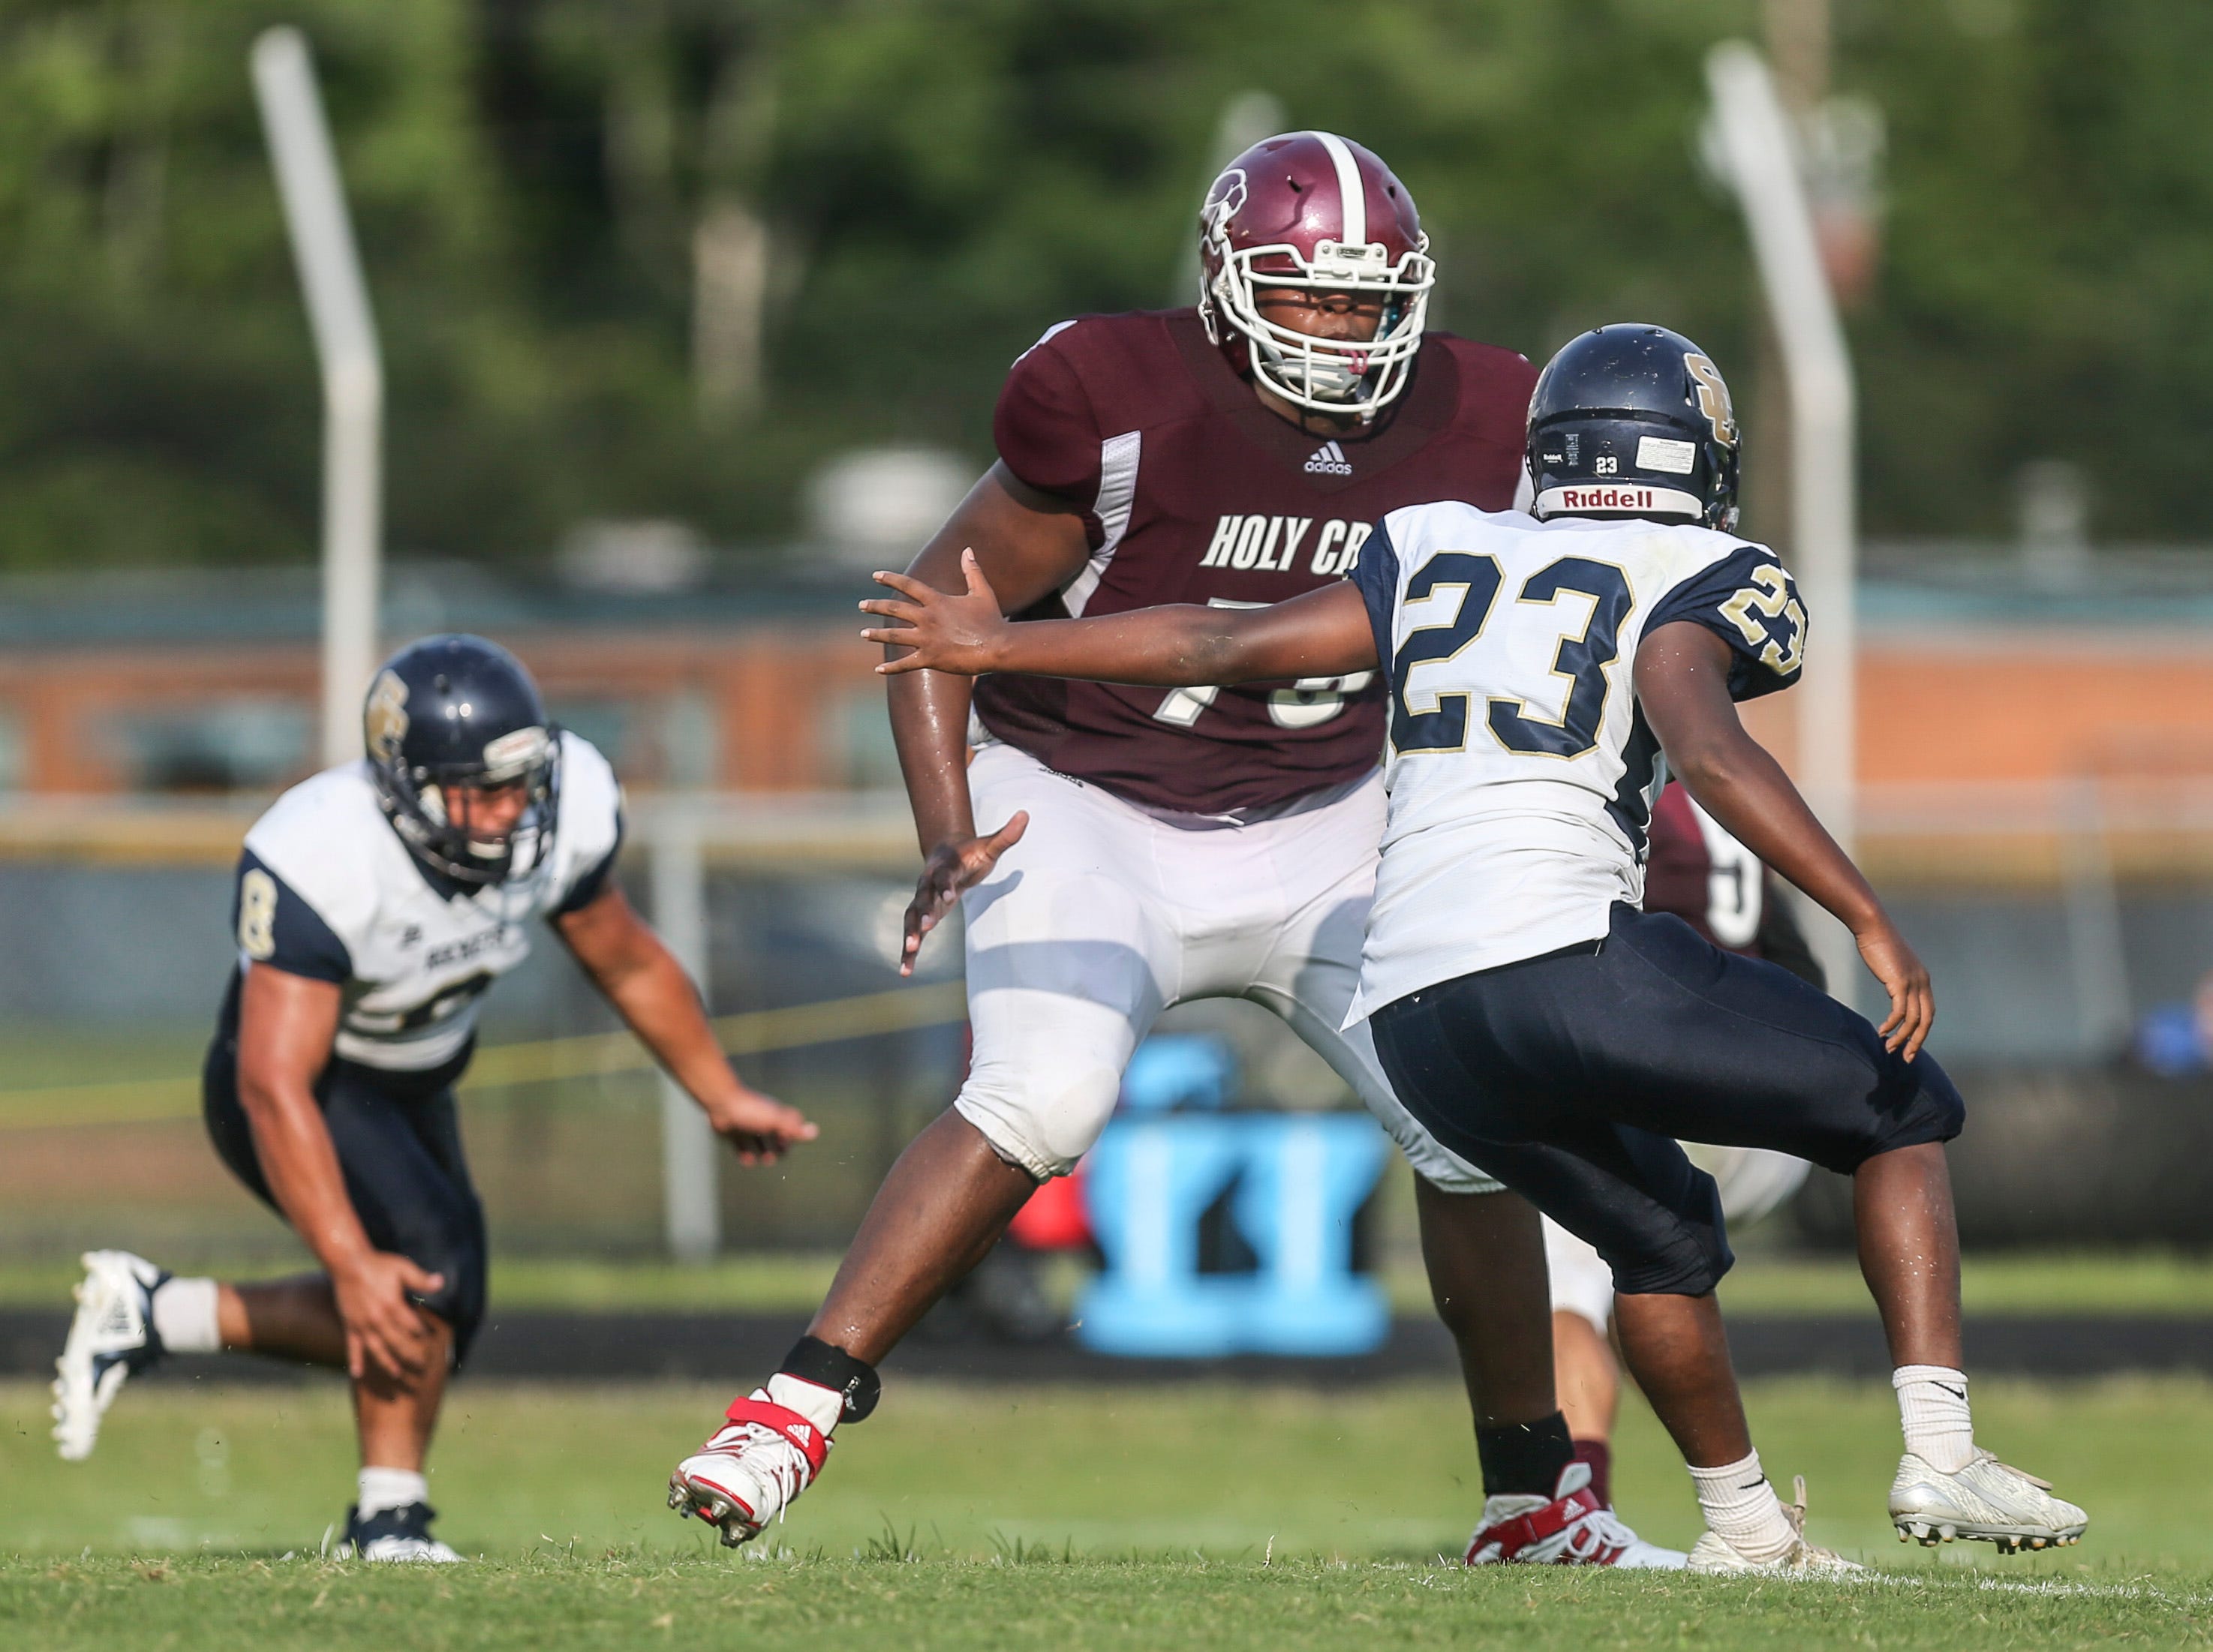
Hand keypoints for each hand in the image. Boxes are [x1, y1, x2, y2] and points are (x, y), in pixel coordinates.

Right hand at [331, 1250, 444, 1382]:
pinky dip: (355, 1360)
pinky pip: (352, 1347)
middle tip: (423, 1365)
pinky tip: (358, 1374)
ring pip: (377, 1349)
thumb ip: (421, 1279)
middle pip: (397, 1342)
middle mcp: (378, 1320)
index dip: (423, 1333)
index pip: (413, 1325)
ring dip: (388, 1363)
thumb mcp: (403, 1268)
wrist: (348, 1263)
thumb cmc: (378, 1265)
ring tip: (398, 1374)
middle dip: (411, 1354)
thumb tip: (442, 1282)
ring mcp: (362, 1325)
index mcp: (393, 1306)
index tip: (433, 1340)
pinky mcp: (350, 1325)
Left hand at [701, 1085, 818, 1164]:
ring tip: (765, 1160)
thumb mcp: (774, 1121)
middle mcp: (762, 1119)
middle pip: (775, 1134)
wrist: (721, 1103)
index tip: (790, 1142)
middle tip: (777, 1156)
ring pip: (758, 1140)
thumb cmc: (751, 1111)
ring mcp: (747, 1125)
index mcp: (775, 1115)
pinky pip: (741, 1145)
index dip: (794, 1134)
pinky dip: (745, 1154)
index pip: (791, 1123)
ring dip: (763, 1151)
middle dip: (779, 1146)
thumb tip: (815, 1132)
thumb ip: (794, 1128)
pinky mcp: (733, 1132)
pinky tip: (748, 1160)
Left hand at [861, 549, 1008, 675]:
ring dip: (876, 634)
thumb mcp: (982, 591)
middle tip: (861, 606)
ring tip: (863, 633)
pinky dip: (892, 668)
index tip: (875, 576)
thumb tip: (967, 550)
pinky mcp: (930, 659)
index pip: (908, 585)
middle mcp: (927, 618)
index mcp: (937, 601)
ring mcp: (926, 639)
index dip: (890, 579)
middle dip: (875, 606)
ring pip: (894, 636)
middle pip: (894, 609)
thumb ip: (972, 571)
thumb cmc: (991, 620)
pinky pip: (905, 664)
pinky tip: (879, 670)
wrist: (997, 647)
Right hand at [899, 813, 1028, 976]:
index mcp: (945, 866)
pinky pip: (913, 933)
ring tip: (908, 954)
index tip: (950, 898)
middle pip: (923, 898)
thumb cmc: (972, 852)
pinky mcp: (922, 915)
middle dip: (924, 912)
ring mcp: (923, 899)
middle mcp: (929, 883)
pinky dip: (909, 952)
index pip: (944, 876)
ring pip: (912, 917)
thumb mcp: (990, 844)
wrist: (946, 852)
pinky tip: (905, 971)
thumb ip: (1006, 835)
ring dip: (910, 934)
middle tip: (926, 928)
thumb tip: (1025, 814)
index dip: (946, 886)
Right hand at [1856, 919, 1933, 1060]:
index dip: (1920, 1031)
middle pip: (1926, 1020)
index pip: (1928, 1012)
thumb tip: (1893, 989)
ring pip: (1913, 1020)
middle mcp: (1922, 983)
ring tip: (1889, 1048)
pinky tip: (1882, 1031)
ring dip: (1902, 1038)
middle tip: (1906, 1057)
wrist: (1873, 927)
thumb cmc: (1878, 943)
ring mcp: (1913, 983)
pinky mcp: (1899, 983)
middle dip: (1917, 1041)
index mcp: (1923, 980)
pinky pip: (1899, 1012)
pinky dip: (1892, 1025)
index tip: (1909, 1045)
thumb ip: (1896, 978)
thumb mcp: (1892, 964)